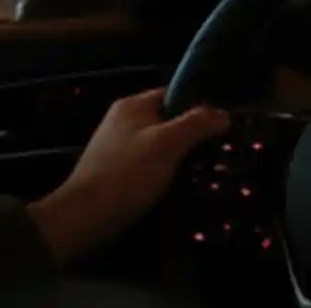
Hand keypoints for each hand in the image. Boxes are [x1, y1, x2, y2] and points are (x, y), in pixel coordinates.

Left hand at [27, 88, 229, 263]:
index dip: (201, 105)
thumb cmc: (127, 174)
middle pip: (170, 119)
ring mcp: (120, 147)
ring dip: (183, 155)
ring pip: (163, 144)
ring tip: (208, 169)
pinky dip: (169, 171)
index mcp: (133, 105)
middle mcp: (125, 121)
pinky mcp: (120, 171)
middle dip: (195, 134)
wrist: (85, 218)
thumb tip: (225, 114)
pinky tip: (184, 184)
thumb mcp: (167, 144)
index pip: (175, 93)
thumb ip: (197, 124)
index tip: (224, 124)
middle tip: (220, 149)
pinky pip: (153, 163)